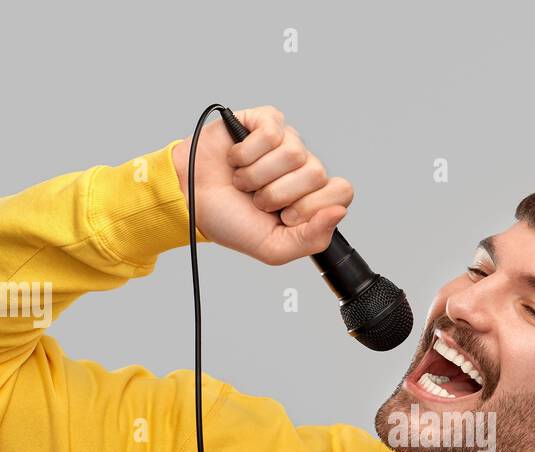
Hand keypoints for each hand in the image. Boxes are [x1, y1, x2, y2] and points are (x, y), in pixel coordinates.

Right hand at [171, 105, 352, 265]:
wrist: (192, 201)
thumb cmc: (231, 221)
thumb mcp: (274, 247)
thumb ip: (312, 239)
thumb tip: (339, 212)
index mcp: (312, 195)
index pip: (342, 192)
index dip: (312, 207)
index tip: (286, 217)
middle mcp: (303, 166)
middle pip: (317, 174)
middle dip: (279, 195)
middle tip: (259, 200)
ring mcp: (286, 141)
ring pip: (293, 154)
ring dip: (258, 176)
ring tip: (244, 182)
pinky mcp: (265, 121)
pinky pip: (271, 133)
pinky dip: (247, 153)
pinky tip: (237, 160)